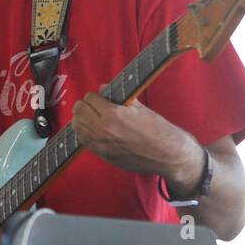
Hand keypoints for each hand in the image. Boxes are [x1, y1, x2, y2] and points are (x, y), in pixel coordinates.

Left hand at [71, 93, 201, 186]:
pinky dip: (86, 132)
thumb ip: (117, 97)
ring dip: (82, 119)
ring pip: (76, 127)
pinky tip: (95, 130)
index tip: (100, 97)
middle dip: (85, 105)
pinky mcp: (103, 155)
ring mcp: (101, 145)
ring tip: (92, 117)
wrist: (168, 155)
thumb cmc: (157, 130)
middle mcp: (103, 131)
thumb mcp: (139, 108)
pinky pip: (84, 140)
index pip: (89, 98)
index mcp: (113, 116)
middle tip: (93, 105)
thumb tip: (103, 89)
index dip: (95, 96)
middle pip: (78, 111)